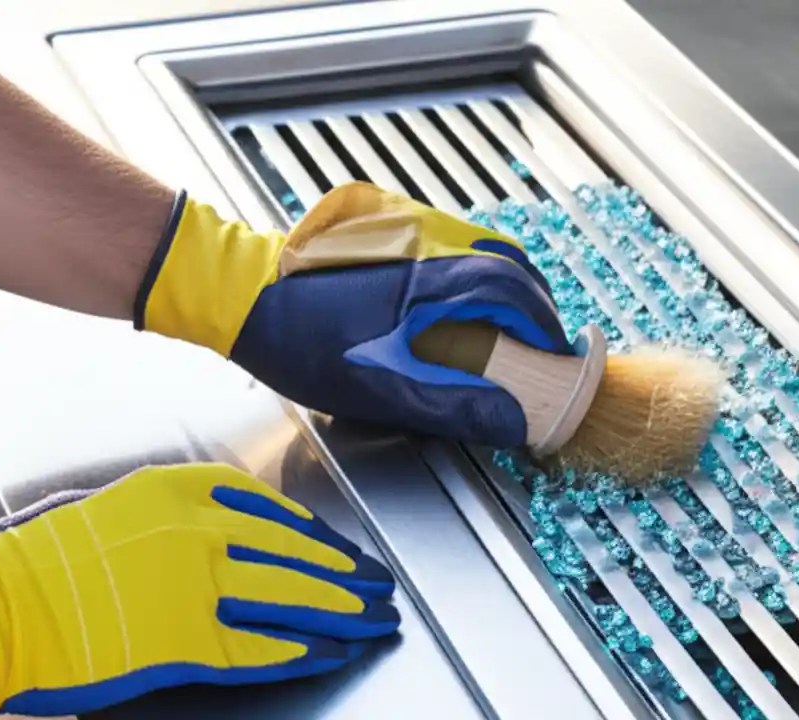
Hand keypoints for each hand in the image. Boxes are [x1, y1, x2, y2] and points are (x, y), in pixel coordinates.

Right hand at [0, 463, 398, 717]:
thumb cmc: (39, 554)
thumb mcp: (114, 506)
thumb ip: (174, 516)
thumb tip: (218, 536)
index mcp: (182, 490)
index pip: (275, 512)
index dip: (320, 537)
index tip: (345, 550)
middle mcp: (201, 530)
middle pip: (297, 554)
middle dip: (347, 574)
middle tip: (380, 586)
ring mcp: (198, 586)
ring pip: (294, 598)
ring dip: (343, 612)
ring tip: (376, 620)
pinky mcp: (188, 642)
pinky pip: (263, 646)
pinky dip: (305, 650)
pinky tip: (334, 652)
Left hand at [136, 182, 567, 446]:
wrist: (242, 293)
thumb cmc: (299, 340)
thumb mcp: (374, 387)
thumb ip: (448, 404)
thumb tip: (508, 421)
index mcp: (428, 280)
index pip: (512, 291)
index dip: (543, 324)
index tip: (557, 355)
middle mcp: (426, 244)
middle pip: (507, 261)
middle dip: (533, 304)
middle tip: (541, 345)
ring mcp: (408, 231)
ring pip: (484, 248)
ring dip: (507, 288)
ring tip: (511, 329)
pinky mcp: (391, 231)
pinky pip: (454, 245)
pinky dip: (476, 275)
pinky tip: (466, 306)